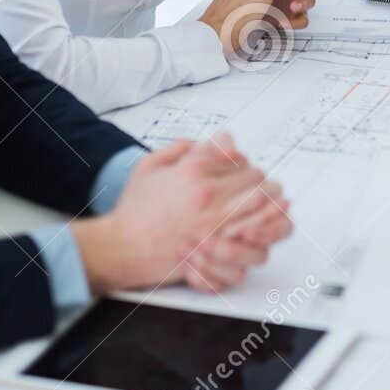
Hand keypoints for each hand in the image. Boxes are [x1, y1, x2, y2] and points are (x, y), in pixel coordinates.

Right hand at [73, 133, 292, 294]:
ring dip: (268, 202)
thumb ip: (179, 147)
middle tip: (256, 187)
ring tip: (264, 204)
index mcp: (194, 170)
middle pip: (257, 179)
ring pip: (263, 204)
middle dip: (259, 181)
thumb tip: (203, 141)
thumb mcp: (149, 165)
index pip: (238, 158)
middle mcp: (208, 194)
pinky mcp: (217, 248)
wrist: (122, 246)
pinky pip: (255, 236)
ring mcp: (215, 222)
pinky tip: (258, 228)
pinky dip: (263, 231)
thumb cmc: (134, 210)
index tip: (240, 167)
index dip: (242, 162)